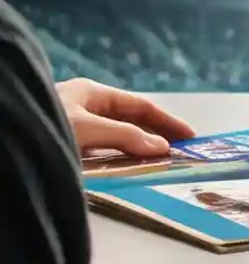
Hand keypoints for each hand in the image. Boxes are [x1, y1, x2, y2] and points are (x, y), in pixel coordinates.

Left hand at [56, 78, 195, 156]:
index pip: (139, 105)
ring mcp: (75, 129)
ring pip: (116, 138)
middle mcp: (85, 107)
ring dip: (137, 150)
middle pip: (129, 121)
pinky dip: (117, 161)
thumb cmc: (42, 129)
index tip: (190, 137)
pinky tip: (130, 171)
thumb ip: (125, 136)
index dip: (167, 120)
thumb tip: (163, 147)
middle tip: (181, 153)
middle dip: (156, 135)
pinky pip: (100, 153)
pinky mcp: (66, 149)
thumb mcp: (86, 128)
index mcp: (91, 93)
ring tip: (160, 164)